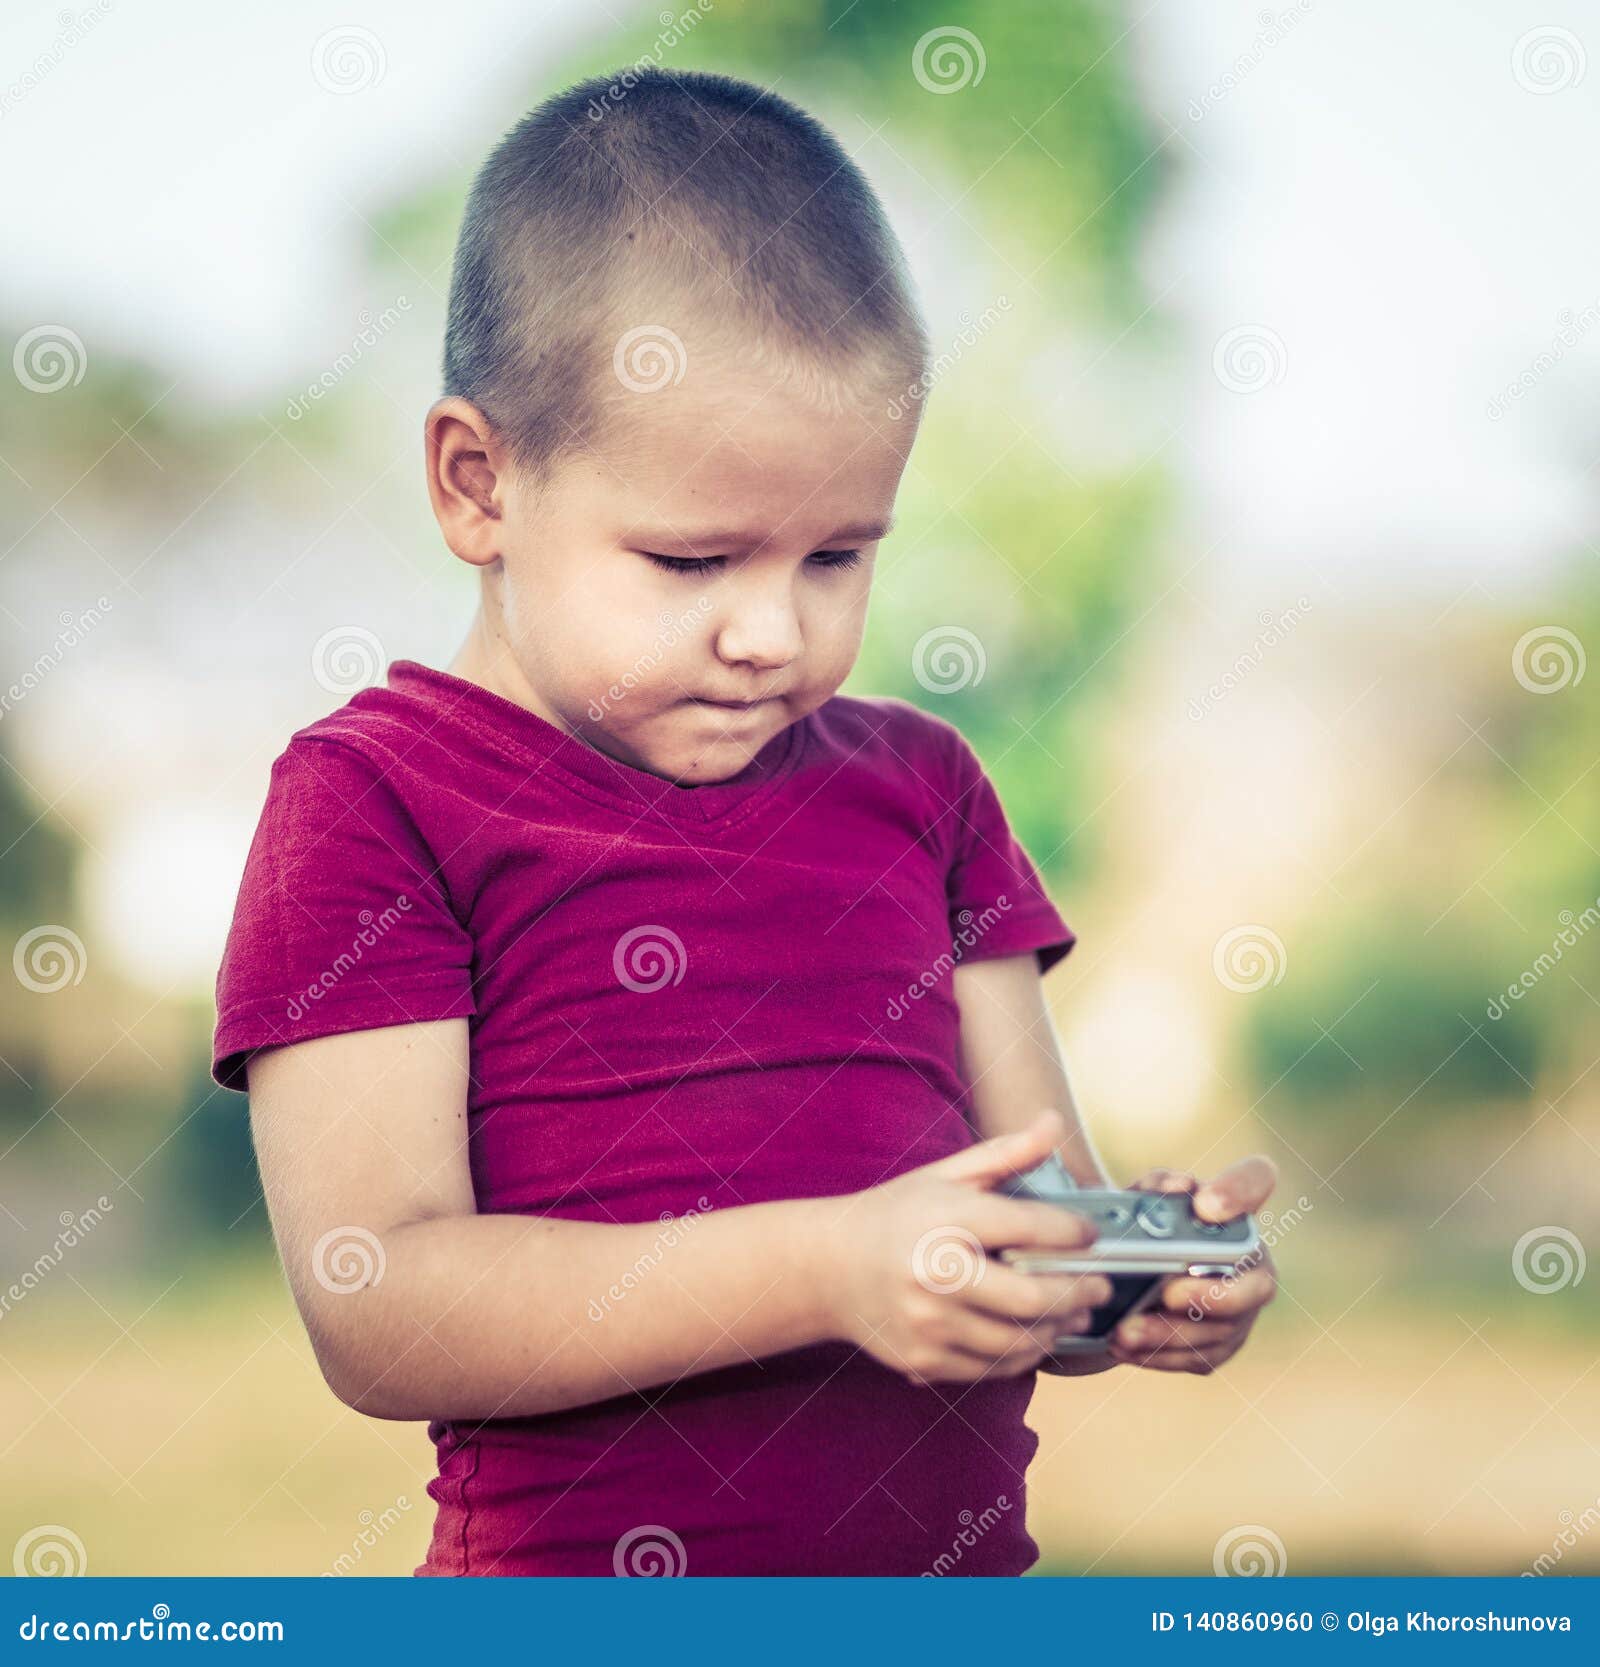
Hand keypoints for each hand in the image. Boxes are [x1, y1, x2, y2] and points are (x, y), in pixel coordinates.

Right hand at [824, 1112, 1115, 1385]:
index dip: (1075, 1233)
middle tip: (1101, 1285)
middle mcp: (936, 1274)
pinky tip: (1037, 1334)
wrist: (828, 1268)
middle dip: (1080, 1293)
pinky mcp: (925, 1359)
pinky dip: (1024, 1355)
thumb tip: (1054, 1123)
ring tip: (1076, 1312)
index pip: (1031, 1228)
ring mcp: (928, 1322)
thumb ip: (1005, 1153)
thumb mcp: (946, 1175)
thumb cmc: (895, 1215)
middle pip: (1033, 1298)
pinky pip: (994, 1368)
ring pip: (1020, 1342)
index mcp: (946, 1219)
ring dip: (1060, 1328)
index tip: (1091, 1235)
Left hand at [1106, 1158, 1277, 1374]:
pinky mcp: (1221, 1344)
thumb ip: (1153, 1187)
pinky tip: (1124, 1347)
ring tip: (1125, 1331)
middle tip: (1168, 1293)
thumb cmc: (1140, 1228)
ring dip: (1170, 1332)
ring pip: (1221, 1330)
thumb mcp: (1136, 1202)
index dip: (1240, 1190)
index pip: (1257, 1178)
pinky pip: (1198, 1357)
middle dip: (1213, 1293)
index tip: (1204, 1204)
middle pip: (1259, 1283)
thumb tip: (1177, 1187)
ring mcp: (1241, 1309)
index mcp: (1232, 1210)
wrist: (1126, 1275)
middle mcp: (1251, 1260)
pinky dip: (1159, 1355)